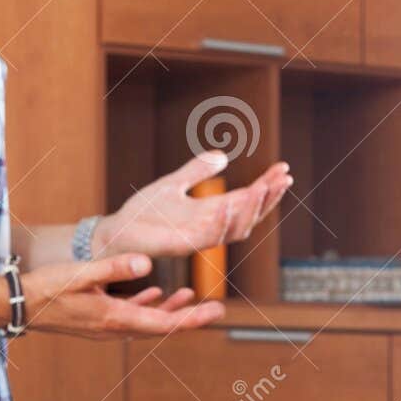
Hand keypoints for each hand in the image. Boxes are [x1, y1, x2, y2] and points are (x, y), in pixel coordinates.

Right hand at [23, 253, 224, 338]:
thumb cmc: (46, 288)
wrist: (18, 305)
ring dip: (170, 311)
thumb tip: (147, 264)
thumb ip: (115, 268)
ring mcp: (106, 327)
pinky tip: (155, 294)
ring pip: (147, 323)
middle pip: (161, 327)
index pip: (163, 324)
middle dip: (189, 317)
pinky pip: (130, 317)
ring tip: (191, 297)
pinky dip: (147, 307)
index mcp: (114, 319)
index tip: (216, 312)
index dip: (192, 319)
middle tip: (216, 309)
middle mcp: (114, 328)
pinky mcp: (98, 320)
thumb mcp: (81, 274)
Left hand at [94, 153, 290, 258]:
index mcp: (209, 211)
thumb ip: (197, 171)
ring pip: (234, 228)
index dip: (266, 186)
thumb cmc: (143, 213)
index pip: (246, 199)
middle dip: (267, 198)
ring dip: (250, 210)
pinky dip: (220, 221)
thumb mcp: (173, 183)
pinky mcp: (181, 245)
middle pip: (248, 215)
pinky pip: (207, 236)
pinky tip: (229, 203)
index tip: (283, 169)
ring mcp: (197, 237)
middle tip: (283, 179)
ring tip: (263, 188)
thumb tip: (222, 155)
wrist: (117, 233)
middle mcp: (208, 226)